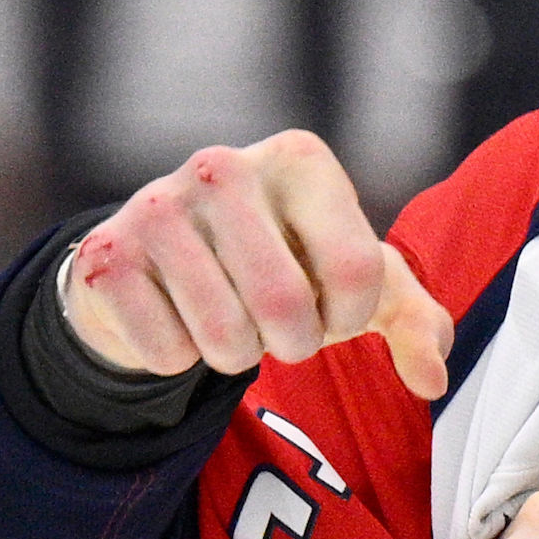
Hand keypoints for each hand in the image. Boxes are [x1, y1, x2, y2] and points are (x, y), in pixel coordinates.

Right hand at [61, 130, 454, 399]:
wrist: (161, 260)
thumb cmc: (280, 263)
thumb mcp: (353, 280)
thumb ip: (412, 320)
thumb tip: (432, 378)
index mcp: (301, 160)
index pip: (358, 271)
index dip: (348, 318)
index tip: (328, 309)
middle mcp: (224, 167)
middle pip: (286, 309)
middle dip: (291, 344)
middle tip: (274, 325)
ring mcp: (156, 205)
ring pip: (225, 339)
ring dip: (235, 356)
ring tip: (227, 318)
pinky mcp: (106, 254)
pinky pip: (168, 354)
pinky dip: (180, 358)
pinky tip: (174, 315)